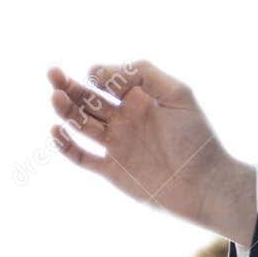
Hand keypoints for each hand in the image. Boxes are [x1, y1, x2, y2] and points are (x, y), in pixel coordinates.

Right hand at [47, 62, 256, 243]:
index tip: (95, 74)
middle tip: (53, 74)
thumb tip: (103, 72)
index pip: (109, 80)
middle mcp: (125, 120)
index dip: (99, 74)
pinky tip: (56, 132)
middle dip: (69, 86)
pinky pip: (83, 157)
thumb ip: (145, 74)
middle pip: (89, 100)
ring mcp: (117, 144)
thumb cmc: (195, 138)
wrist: (205, 184)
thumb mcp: (177, 94)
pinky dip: (67, 146)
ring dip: (66, 111)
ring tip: (56, 98)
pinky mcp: (112, 170)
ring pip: (82, 124)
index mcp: (140, 100)